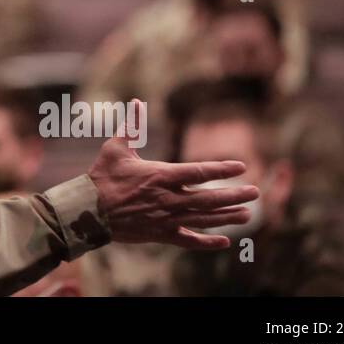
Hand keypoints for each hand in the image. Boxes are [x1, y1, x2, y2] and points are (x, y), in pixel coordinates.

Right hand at [87, 100, 258, 249]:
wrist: (88, 210)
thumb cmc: (102, 176)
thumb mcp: (116, 147)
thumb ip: (131, 126)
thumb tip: (136, 102)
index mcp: (161, 175)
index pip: (199, 171)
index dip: (221, 169)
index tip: (241, 167)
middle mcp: (168, 198)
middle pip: (209, 198)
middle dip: (234, 195)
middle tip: (255, 193)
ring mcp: (166, 218)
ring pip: (204, 219)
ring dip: (227, 216)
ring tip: (247, 214)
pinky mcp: (160, 234)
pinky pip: (189, 240)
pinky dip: (207, 242)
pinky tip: (224, 241)